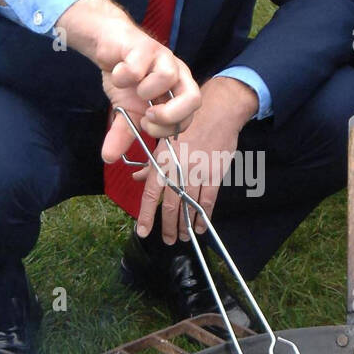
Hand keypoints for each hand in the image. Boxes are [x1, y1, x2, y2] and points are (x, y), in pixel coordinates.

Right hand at [54, 0, 201, 162]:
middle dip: (170, 115)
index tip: (146, 126)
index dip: (169, 127)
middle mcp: (177, 74)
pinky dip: (122, 75)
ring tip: (132, 88)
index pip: (189, 117)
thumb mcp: (125, 110)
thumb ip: (123, 133)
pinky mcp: (143, 45)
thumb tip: (109, 158)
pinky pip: (137, 67)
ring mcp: (163, 57)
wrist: (109, 46)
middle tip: (147, 116)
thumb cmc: (126, 78)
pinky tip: (117, 73)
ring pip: (168, 77)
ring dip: (145, 90)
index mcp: (178, 92)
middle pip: (194, 98)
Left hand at [134, 76, 258, 241]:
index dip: (146, 215)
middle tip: (167, 241)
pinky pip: (208, 201)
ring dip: (185, 225)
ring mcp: (197, 173)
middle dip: (168, 226)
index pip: (150, 193)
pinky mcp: (214, 175)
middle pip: (170, 205)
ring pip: (189, 206)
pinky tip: (200, 227)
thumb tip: (136, 178)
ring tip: (182, 237)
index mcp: (162, 161)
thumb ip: (150, 164)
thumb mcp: (164, 141)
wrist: (217, 113)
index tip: (142, 232)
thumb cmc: (188, 125)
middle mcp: (178, 169)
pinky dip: (204, 217)